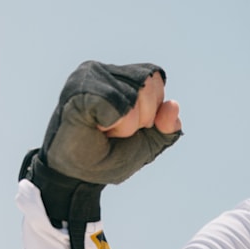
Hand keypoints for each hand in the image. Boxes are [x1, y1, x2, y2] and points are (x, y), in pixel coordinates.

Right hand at [42, 61, 181, 184]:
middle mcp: (103, 71)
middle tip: (114, 131)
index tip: (128, 127)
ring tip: (102, 130)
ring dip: (125, 125)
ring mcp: (87, 78)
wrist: (77, 177)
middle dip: (141, 118)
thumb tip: (173, 106)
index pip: (156, 80)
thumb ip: (168, 126)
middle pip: (149, 84)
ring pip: (133, 95)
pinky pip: (115, 104)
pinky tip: (94, 127)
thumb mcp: (148, 143)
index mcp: (120, 77)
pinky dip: (112, 123)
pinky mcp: (77, 91)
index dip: (151, 111)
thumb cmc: (108, 156)